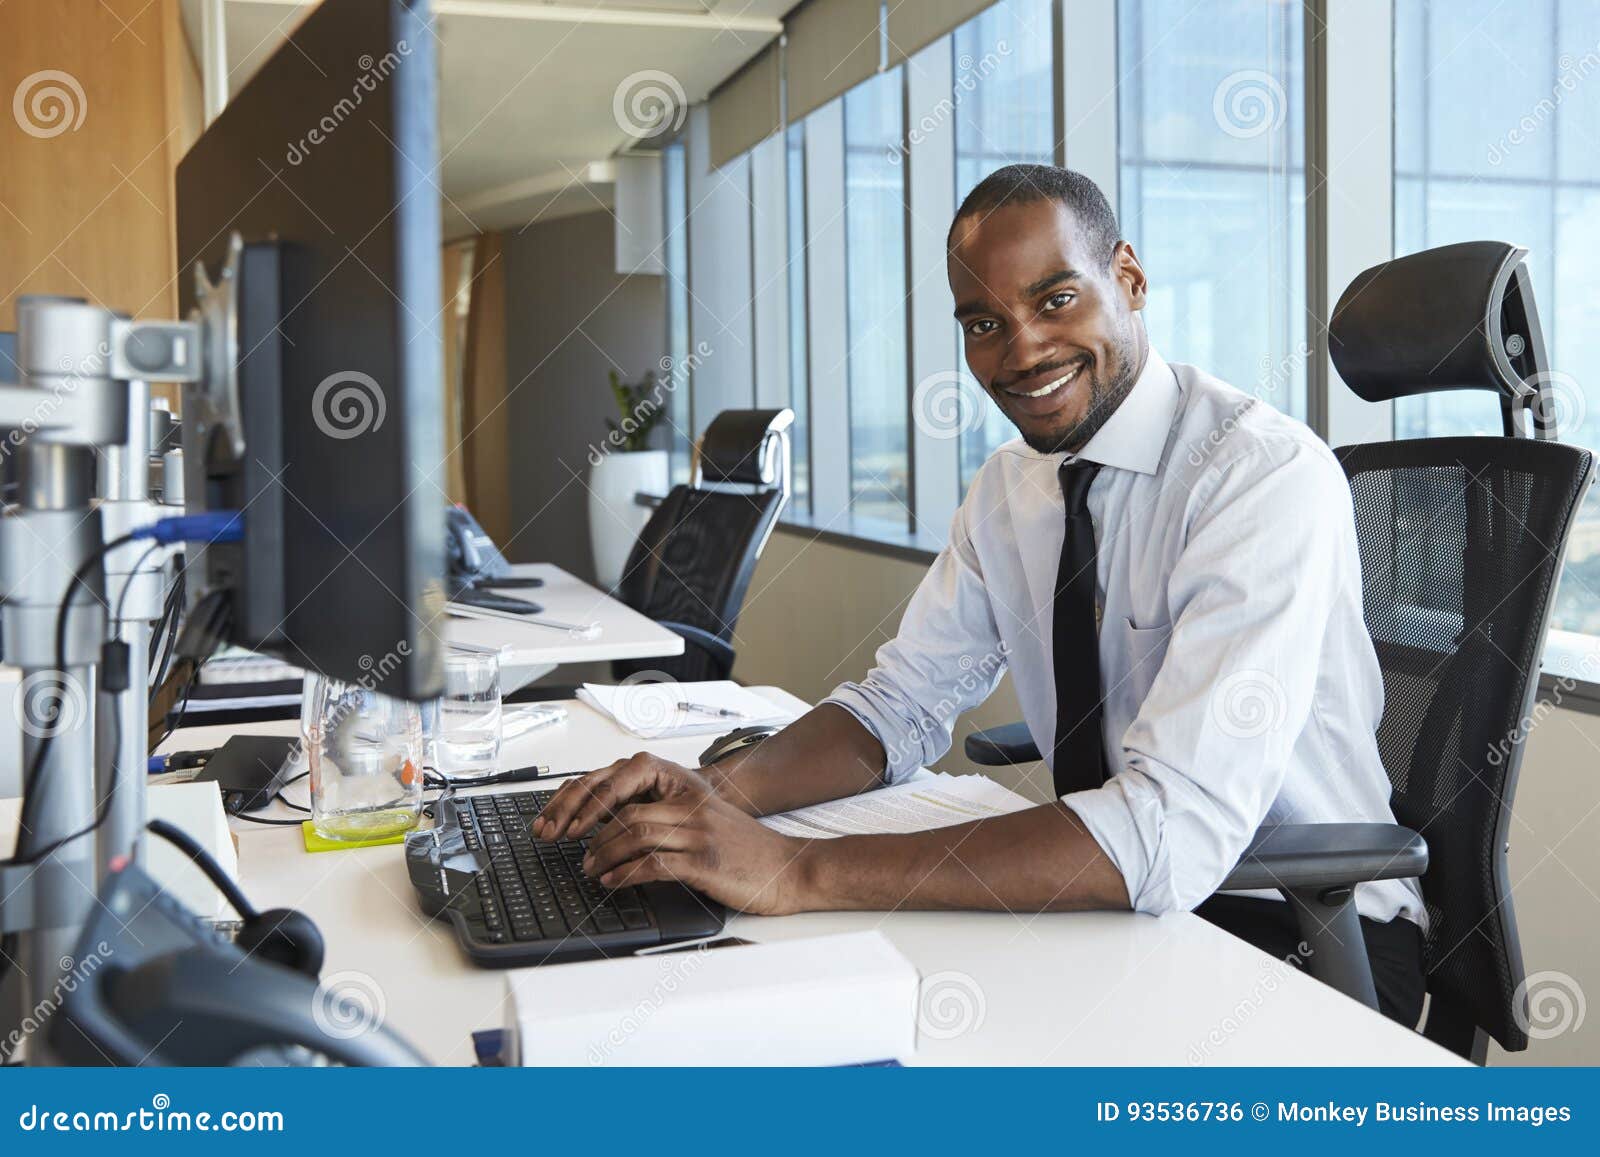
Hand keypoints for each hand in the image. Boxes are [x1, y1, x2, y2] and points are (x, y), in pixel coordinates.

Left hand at [532, 753, 814, 915]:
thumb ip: (668, 816)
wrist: (790, 869)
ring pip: (633, 833)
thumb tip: (616, 826)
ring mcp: (699, 831)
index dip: (587, 798)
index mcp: (687, 788)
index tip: (563, 818)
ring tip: (588, 869)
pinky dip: (625, 874)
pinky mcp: (706, 862)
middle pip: (623, 806)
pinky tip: (612, 882)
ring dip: (602, 854)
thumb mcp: (705, 820)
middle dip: (586, 827)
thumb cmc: (746, 849)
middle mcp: (691, 803)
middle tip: (568, 847)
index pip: (624, 779)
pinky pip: (654, 864)